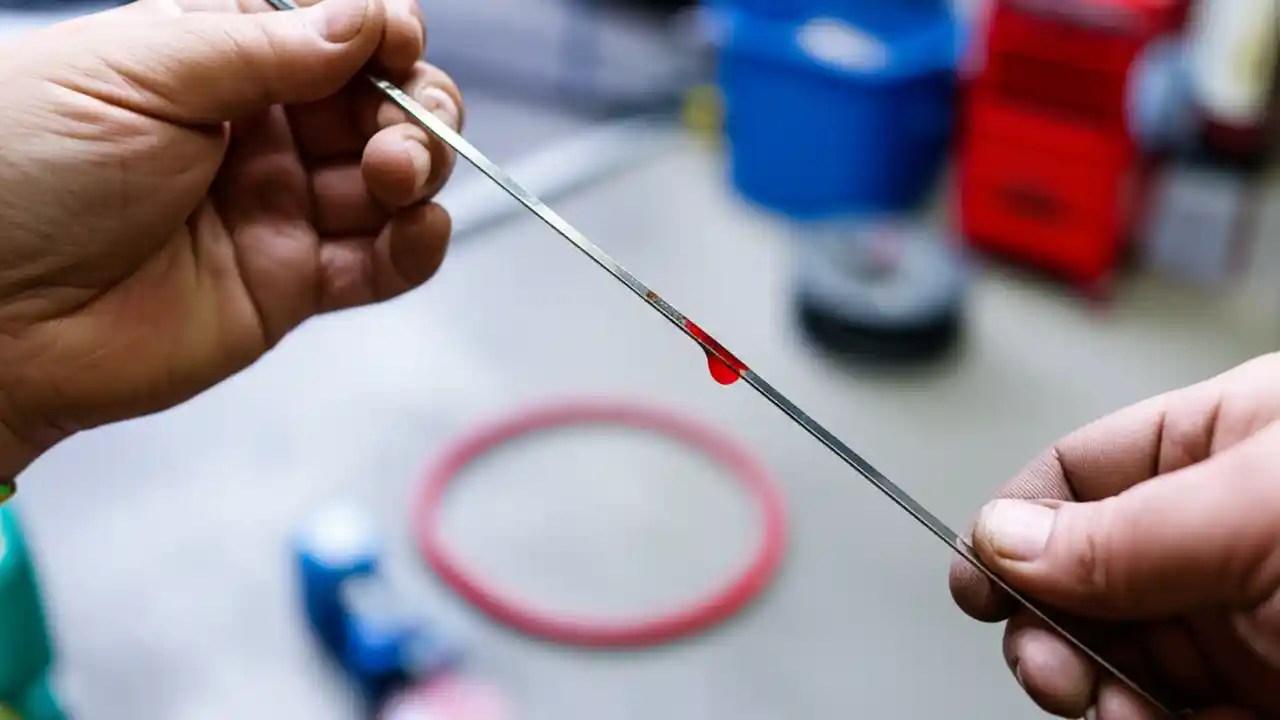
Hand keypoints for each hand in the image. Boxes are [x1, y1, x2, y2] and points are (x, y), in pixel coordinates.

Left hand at [0, 0, 461, 475]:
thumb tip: (364, 19)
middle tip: (399, 121)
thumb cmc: (23, 172)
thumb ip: (262, 48)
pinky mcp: (289, 285)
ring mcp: (276, 208)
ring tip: (395, 174)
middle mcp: (253, 130)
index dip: (374, 30)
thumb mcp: (138, 73)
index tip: (397, 36)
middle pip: (373, 103)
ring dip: (417, 168)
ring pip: (389, 180)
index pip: (325, 32)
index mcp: (210, 60)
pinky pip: (378, 264)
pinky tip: (418, 229)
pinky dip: (416, 247)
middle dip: (409, 102)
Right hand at [950, 353, 1279, 718]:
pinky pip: (1172, 711)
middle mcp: (1226, 530)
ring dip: (1093, 685)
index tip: (977, 583)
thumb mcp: (1257, 517)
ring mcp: (1248, 616)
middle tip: (1045, 661)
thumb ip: (1123, 532)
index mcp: (1230, 444)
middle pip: (1084, 573)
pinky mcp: (1266, 694)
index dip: (1017, 524)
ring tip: (1103, 705)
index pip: (1082, 470)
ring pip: (1120, 651)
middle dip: (1048, 622)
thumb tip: (1001, 538)